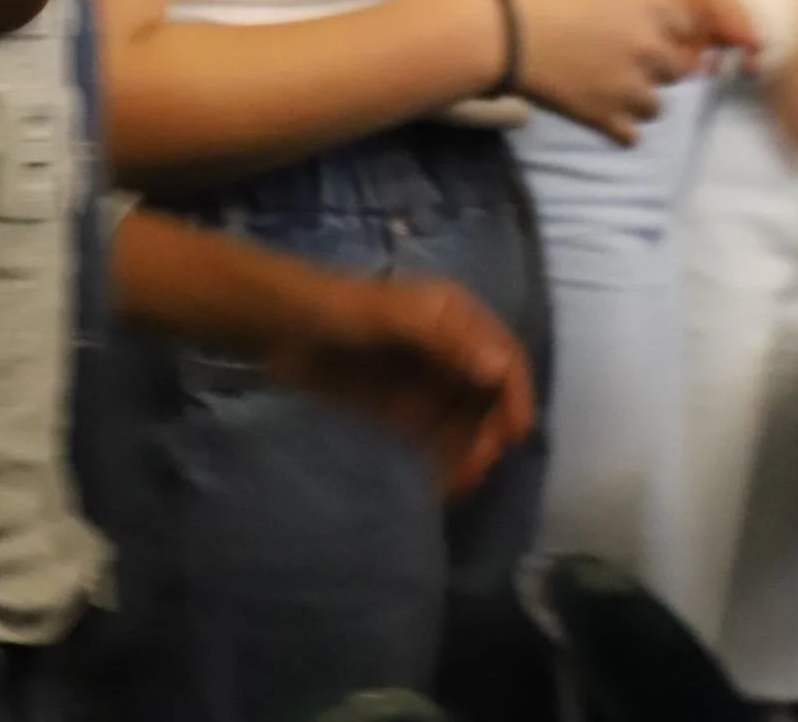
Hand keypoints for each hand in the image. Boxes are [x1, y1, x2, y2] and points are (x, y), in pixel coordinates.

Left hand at [264, 273, 534, 500]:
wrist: (283, 331)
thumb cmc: (340, 312)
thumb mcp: (391, 318)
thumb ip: (443, 339)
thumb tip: (497, 370)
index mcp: (457, 316)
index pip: (504, 357)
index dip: (515, 395)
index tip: (513, 436)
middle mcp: (452, 349)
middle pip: (490, 396)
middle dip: (489, 432)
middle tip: (476, 468)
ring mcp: (429, 381)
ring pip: (467, 423)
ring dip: (469, 452)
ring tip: (457, 483)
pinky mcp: (406, 409)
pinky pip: (437, 438)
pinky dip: (444, 461)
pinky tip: (439, 484)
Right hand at [501, 0, 748, 146]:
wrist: (500, 32)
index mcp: (647, 5)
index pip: (686, 24)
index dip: (668, 27)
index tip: (650, 27)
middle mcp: (649, 48)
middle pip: (678, 68)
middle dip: (657, 64)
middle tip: (629, 59)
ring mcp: (630, 88)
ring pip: (657, 106)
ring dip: (639, 98)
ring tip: (614, 91)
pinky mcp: (605, 118)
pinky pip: (631, 136)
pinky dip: (619, 128)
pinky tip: (603, 115)